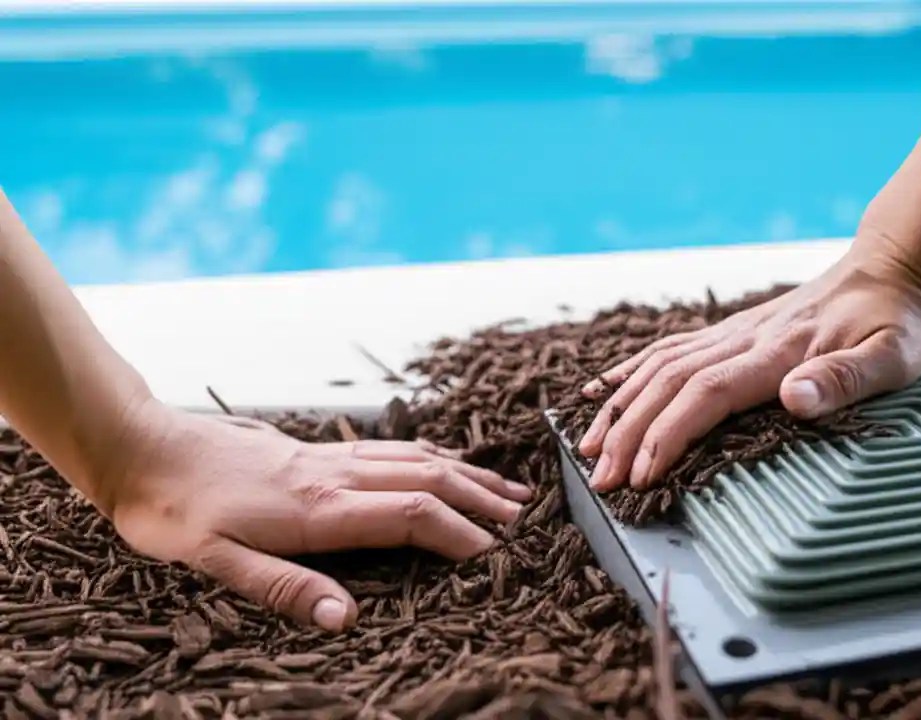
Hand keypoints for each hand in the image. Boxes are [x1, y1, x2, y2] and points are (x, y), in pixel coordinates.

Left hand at [97, 401, 530, 631]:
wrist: (140, 448)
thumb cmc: (172, 511)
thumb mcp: (216, 562)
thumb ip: (285, 587)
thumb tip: (345, 617)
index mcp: (319, 509)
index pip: (412, 516)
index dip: (460, 534)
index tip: (496, 554)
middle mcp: (334, 475)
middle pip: (428, 478)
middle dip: (479, 498)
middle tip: (522, 519)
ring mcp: (328, 456)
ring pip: (416, 457)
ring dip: (466, 472)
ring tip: (506, 488)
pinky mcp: (315, 449)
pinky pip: (391, 448)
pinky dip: (431, 454)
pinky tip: (442, 460)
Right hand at [576, 235, 920, 491]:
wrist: (889, 267)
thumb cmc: (897, 321)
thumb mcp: (894, 355)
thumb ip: (845, 377)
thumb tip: (794, 398)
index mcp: (779, 352)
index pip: (708, 393)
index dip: (669, 434)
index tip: (642, 474)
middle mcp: (744, 339)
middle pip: (669, 384)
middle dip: (628, 432)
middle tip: (601, 480)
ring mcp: (731, 333)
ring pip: (659, 367)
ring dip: (619, 407)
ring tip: (587, 448)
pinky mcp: (728, 331)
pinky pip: (667, 349)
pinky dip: (628, 372)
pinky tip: (600, 391)